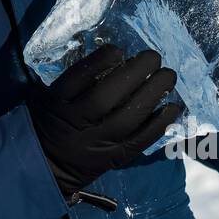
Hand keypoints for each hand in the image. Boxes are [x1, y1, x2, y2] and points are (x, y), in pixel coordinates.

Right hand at [28, 44, 182, 200]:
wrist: (47, 168)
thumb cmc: (48, 122)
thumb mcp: (45, 97)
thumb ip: (70, 80)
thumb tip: (110, 56)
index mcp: (55, 104)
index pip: (76, 79)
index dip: (99, 62)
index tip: (118, 49)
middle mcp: (76, 124)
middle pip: (105, 97)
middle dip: (133, 74)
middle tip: (154, 57)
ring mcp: (96, 144)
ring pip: (127, 118)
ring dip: (152, 94)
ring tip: (168, 76)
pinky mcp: (113, 159)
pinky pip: (139, 141)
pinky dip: (159, 123)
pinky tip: (173, 107)